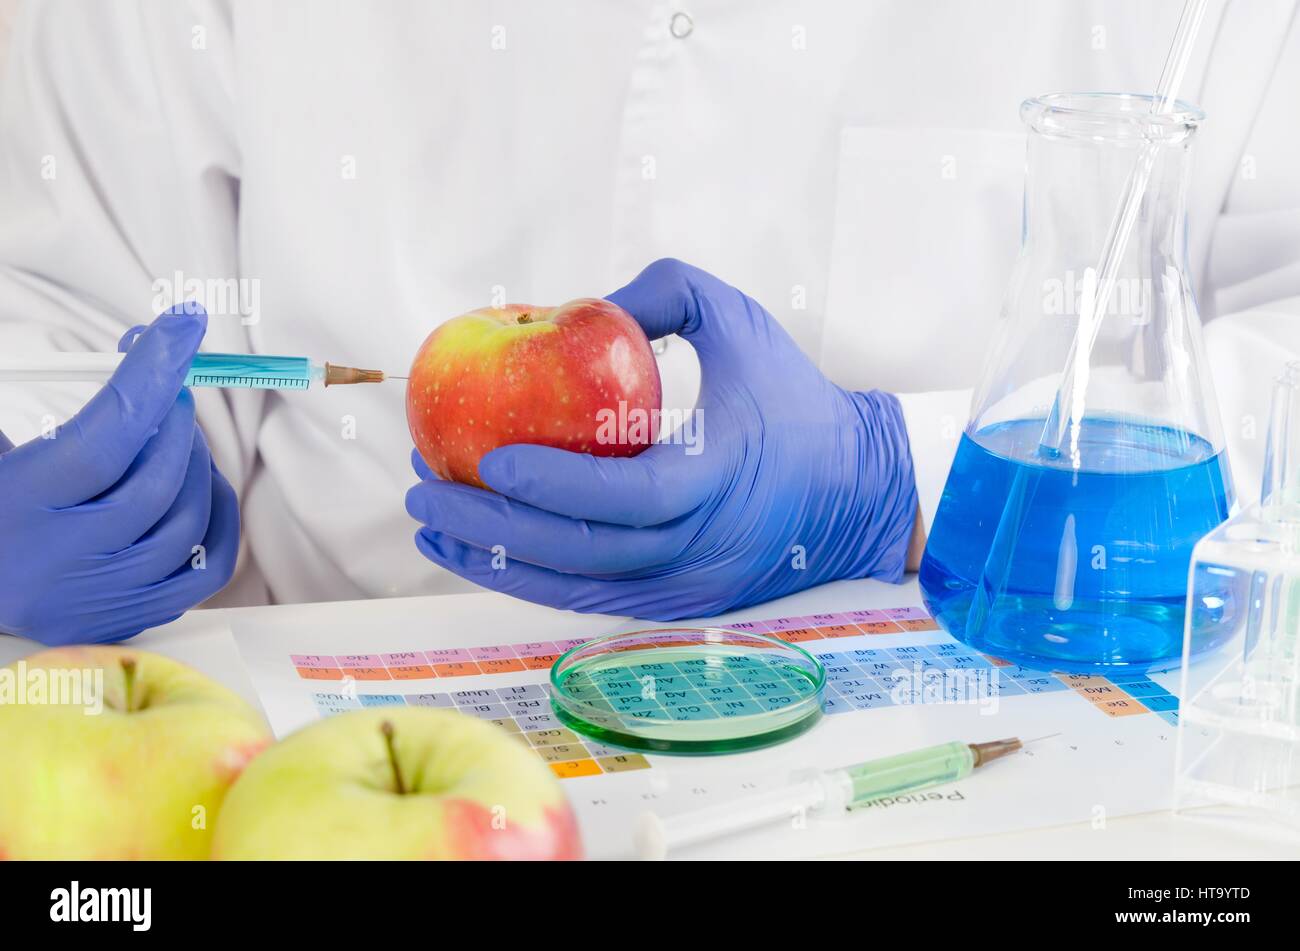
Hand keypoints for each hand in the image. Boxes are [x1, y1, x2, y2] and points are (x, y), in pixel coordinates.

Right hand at [0, 305, 239, 643]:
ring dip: (198, 468)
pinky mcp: (126, 619)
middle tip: (171, 395)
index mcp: (18, 503)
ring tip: (176, 441)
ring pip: (188, 522)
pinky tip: (204, 488)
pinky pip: (206, 569)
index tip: (182, 327)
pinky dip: (218, 519)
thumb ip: (59, 406)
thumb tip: (151, 350)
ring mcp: (98, 596)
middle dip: (178, 424)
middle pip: (158, 482)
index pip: (107, 436)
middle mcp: (59, 559)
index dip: (152, 377)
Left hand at [405, 258, 916, 619]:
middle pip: (581, 554)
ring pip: (577, 589)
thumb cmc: (797, 400)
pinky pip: (592, 599)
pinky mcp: (680, 604)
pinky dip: (532, 580)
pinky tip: (482, 555)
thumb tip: (577, 302)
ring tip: (430, 526)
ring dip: (496, 561)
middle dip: (492, 526)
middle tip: (424, 487)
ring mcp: (689, 586)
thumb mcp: (742, 322)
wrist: (859, 491)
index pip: (627, 497)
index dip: (553, 485)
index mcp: (720, 477)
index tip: (487, 458)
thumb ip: (665, 293)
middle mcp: (701, 547)